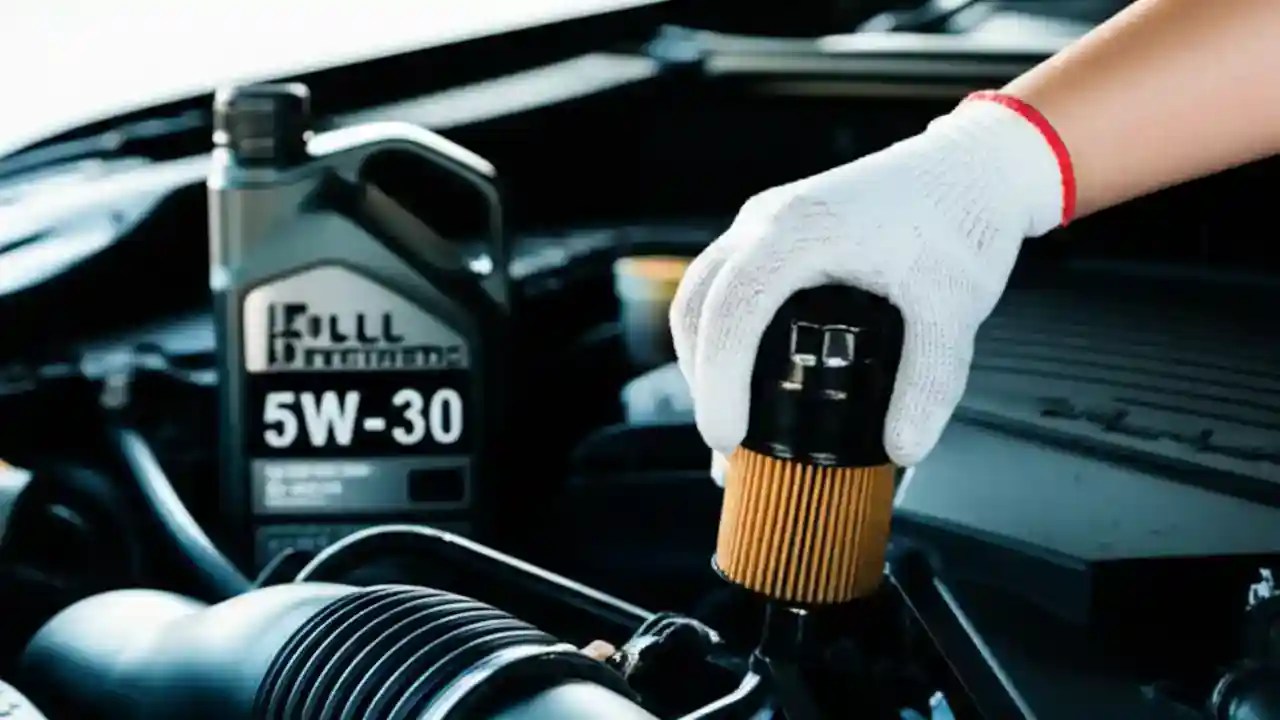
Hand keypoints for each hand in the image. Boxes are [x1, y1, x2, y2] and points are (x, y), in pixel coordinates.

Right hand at [671, 99, 1065, 469]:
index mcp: (797, 231)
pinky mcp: (775, 228)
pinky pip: (727, 283)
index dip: (720, 381)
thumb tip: (902, 446)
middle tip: (731, 443)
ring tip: (738, 418)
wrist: (978, 166)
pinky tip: (749, 372)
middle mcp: (767, 220)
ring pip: (704, 293)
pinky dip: (723, 332)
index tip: (729, 438)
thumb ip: (930, 382)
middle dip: (703, 379)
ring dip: (707, 356)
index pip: (732, 312)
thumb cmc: (962, 218)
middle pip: (697, 306)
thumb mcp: (954, 309)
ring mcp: (765, 220)